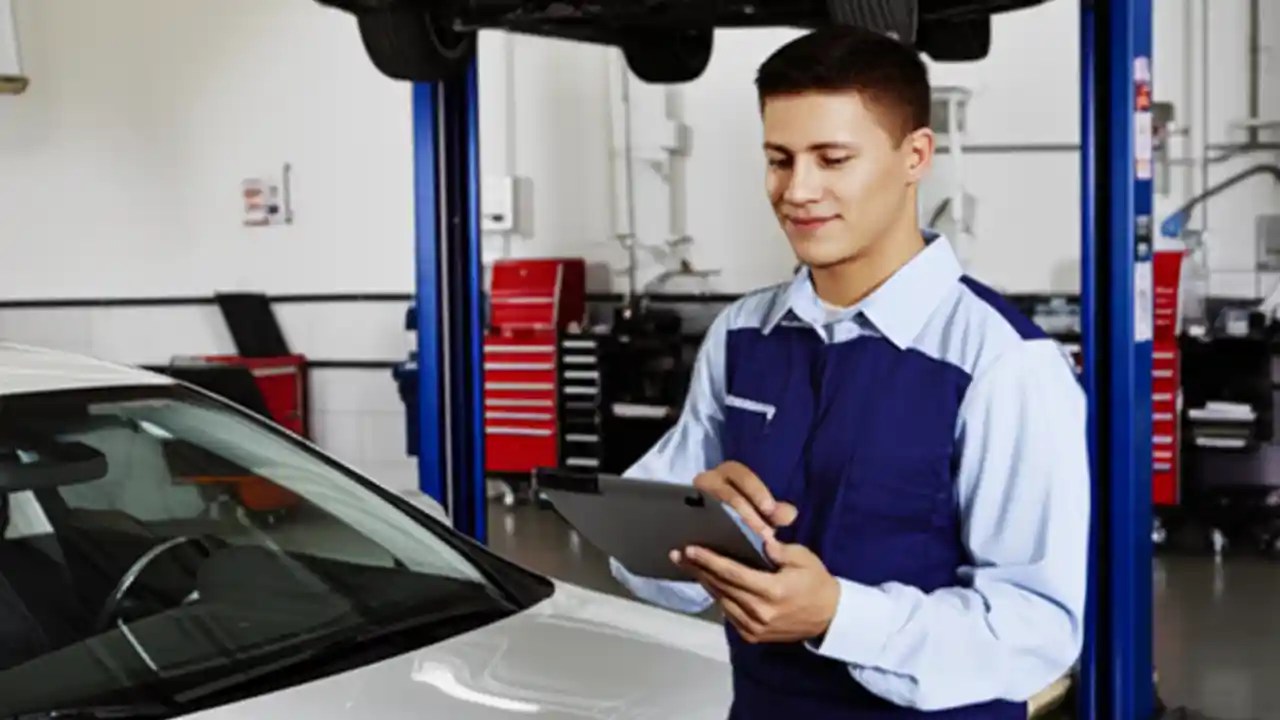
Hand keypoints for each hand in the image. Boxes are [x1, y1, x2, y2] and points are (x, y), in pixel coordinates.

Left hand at [672, 536, 839, 644]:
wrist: (829, 617)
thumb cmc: (816, 582)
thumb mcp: (803, 558)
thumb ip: (778, 549)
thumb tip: (759, 538)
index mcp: (772, 591)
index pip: (733, 573)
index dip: (709, 561)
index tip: (690, 550)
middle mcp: (760, 612)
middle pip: (722, 587)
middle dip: (699, 569)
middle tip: (678, 554)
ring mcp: (755, 627)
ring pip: (722, 601)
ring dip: (705, 583)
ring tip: (689, 566)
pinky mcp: (753, 636)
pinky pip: (729, 614)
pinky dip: (719, 597)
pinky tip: (709, 583)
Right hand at [693, 461, 797, 538]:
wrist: (716, 527)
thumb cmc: (746, 514)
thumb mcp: (762, 510)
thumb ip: (776, 512)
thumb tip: (789, 514)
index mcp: (729, 472)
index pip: (741, 475)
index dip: (756, 491)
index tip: (770, 511)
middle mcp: (707, 480)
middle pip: (724, 493)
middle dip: (746, 515)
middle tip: (763, 536)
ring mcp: (692, 498)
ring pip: (708, 510)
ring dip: (729, 529)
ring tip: (748, 547)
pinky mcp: (686, 517)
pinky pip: (696, 526)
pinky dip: (711, 539)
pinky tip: (725, 554)